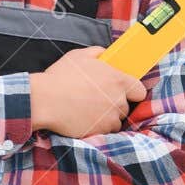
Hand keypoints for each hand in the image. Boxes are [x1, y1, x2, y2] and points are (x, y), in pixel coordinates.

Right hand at [29, 47, 147, 137]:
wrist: (45, 100)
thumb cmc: (61, 76)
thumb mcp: (80, 55)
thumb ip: (99, 53)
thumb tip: (106, 54)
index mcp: (118, 79)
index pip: (140, 91)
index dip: (133, 91)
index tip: (124, 91)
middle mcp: (118, 100)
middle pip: (126, 106)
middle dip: (115, 103)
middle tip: (98, 99)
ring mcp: (110, 117)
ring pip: (116, 120)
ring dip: (107, 117)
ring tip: (89, 110)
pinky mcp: (101, 131)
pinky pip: (106, 131)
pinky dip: (99, 127)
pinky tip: (85, 119)